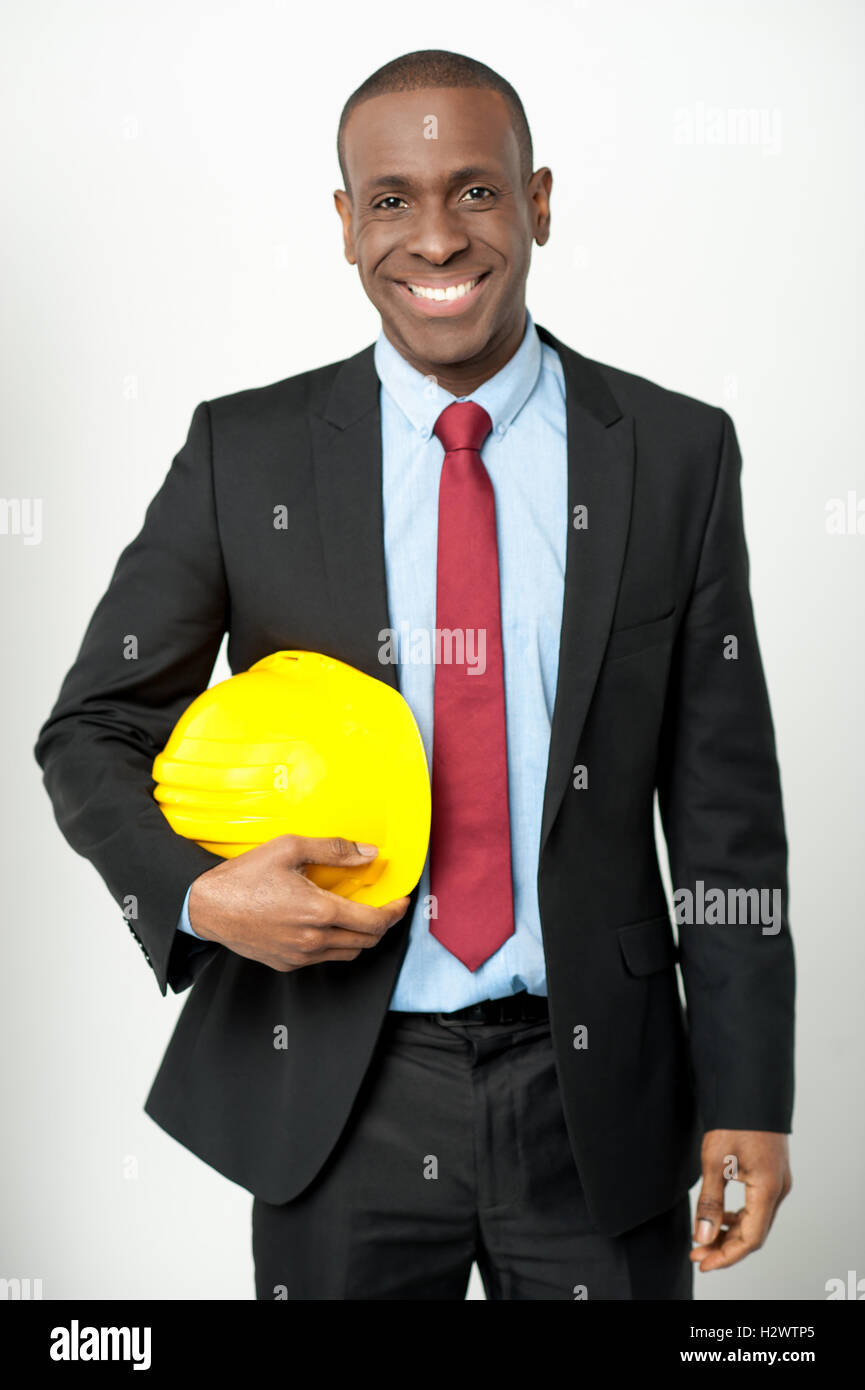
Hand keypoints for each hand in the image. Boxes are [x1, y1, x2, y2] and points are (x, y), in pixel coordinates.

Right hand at [187, 834, 409, 971]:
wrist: (207, 907)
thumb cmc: (244, 876)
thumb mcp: (289, 848)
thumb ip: (334, 849)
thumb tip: (368, 853)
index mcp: (318, 911)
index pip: (374, 922)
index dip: (394, 913)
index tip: (401, 902)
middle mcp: (312, 939)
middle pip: (366, 941)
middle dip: (381, 925)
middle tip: (384, 907)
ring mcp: (299, 956)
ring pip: (347, 953)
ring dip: (360, 936)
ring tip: (358, 915)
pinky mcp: (287, 964)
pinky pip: (323, 958)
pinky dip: (335, 944)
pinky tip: (327, 924)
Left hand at [690, 1129, 791, 1271]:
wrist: (749, 1088)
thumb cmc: (733, 1120)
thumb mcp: (715, 1162)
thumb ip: (710, 1202)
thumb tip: (703, 1237)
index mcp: (769, 1189)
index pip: (750, 1238)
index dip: (726, 1255)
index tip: (703, 1262)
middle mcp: (779, 1189)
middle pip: (755, 1233)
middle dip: (726, 1247)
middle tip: (698, 1253)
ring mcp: (778, 1180)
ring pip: (756, 1220)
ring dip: (731, 1232)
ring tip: (704, 1237)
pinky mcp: (771, 1173)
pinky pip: (757, 1205)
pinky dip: (738, 1216)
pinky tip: (720, 1216)